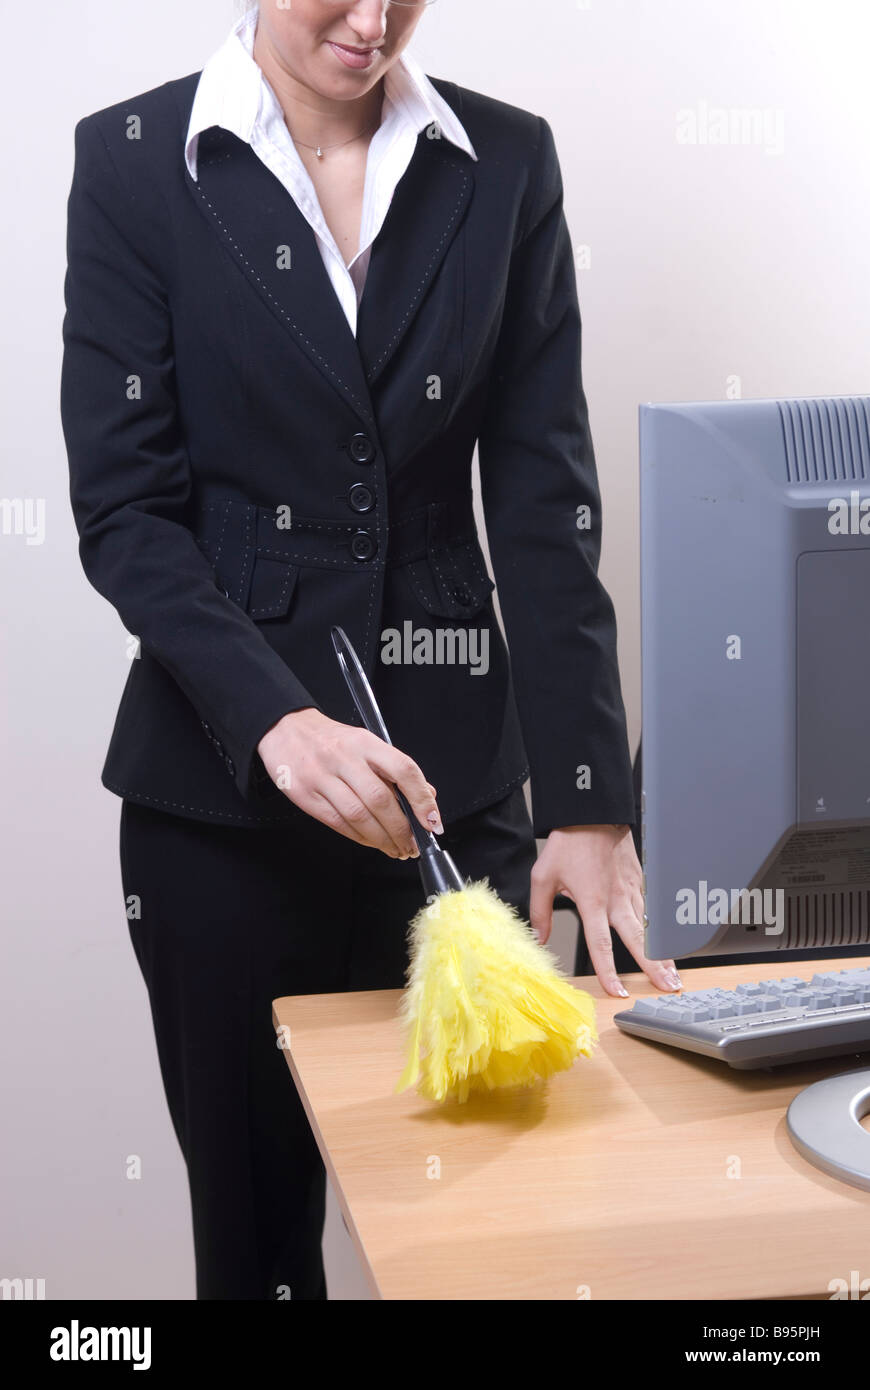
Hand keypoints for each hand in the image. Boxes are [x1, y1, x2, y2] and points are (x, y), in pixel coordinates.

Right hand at [257, 707, 442, 858]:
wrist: (284, 729)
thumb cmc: (330, 739)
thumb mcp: (366, 743)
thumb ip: (396, 769)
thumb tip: (428, 796)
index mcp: (366, 743)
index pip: (403, 770)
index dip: (422, 799)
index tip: (433, 823)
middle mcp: (345, 758)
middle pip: (381, 800)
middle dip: (401, 830)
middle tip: (411, 847)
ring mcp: (322, 777)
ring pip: (359, 816)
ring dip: (382, 840)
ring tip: (395, 849)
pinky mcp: (305, 795)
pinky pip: (338, 823)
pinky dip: (359, 838)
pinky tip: (371, 842)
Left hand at [529, 823, 681, 996]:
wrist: (593, 812)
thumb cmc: (569, 842)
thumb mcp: (543, 876)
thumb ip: (540, 911)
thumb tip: (538, 938)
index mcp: (592, 901)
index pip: (601, 944)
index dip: (609, 970)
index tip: (617, 991)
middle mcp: (616, 899)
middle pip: (638, 940)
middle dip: (654, 966)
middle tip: (668, 988)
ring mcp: (631, 889)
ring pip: (650, 926)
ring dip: (663, 950)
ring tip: (673, 973)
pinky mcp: (640, 880)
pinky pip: (650, 908)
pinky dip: (659, 927)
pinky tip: (667, 942)